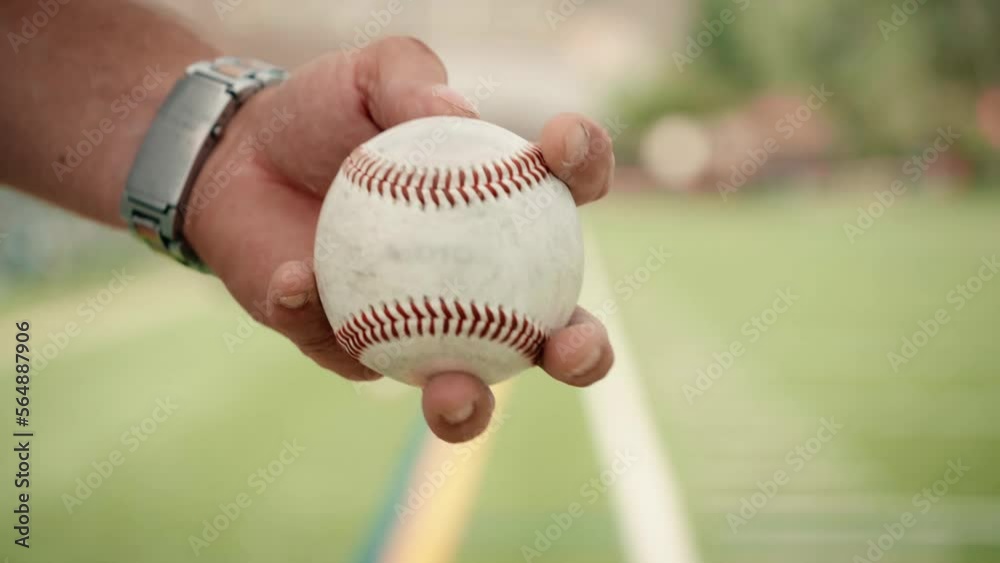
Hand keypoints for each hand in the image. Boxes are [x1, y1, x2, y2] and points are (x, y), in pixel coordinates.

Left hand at [184, 38, 615, 442]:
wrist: (236, 155)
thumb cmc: (320, 111)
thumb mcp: (371, 74)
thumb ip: (415, 82)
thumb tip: (461, 116)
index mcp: (503, 209)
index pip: (566, 193)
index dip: (585, 168)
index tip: (559, 145)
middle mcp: (478, 283)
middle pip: (552, 334)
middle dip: (582, 352)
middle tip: (571, 346)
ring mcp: (420, 328)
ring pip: (463, 386)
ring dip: (469, 404)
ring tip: (456, 392)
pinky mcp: (350, 349)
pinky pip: (341, 348)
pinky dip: (317, 317)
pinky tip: (296, 279)